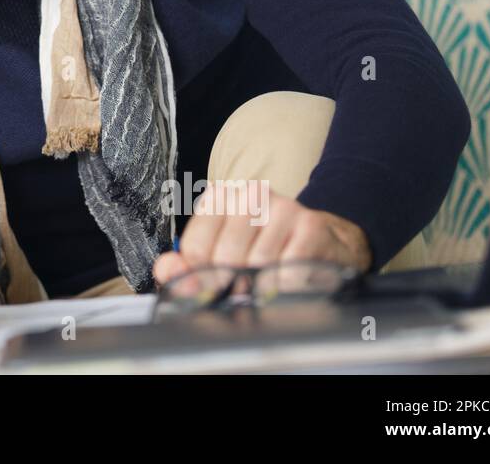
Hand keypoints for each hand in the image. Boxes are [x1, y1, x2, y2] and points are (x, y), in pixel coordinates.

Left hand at [152, 185, 372, 287]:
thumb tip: (167, 270)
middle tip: (241, 293)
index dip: (201, 278)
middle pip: (225, 258)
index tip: (212, 289)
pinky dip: (286, 287)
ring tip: (265, 286)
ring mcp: (282, 207)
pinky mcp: (310, 225)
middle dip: (231, 286)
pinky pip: (288, 270)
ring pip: (257, 265)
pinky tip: (288, 281)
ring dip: (260, 288)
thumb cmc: (264, 250)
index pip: (195, 248)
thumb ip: (188, 266)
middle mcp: (250, 195)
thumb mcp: (222, 254)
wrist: (322, 245)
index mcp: (220, 199)